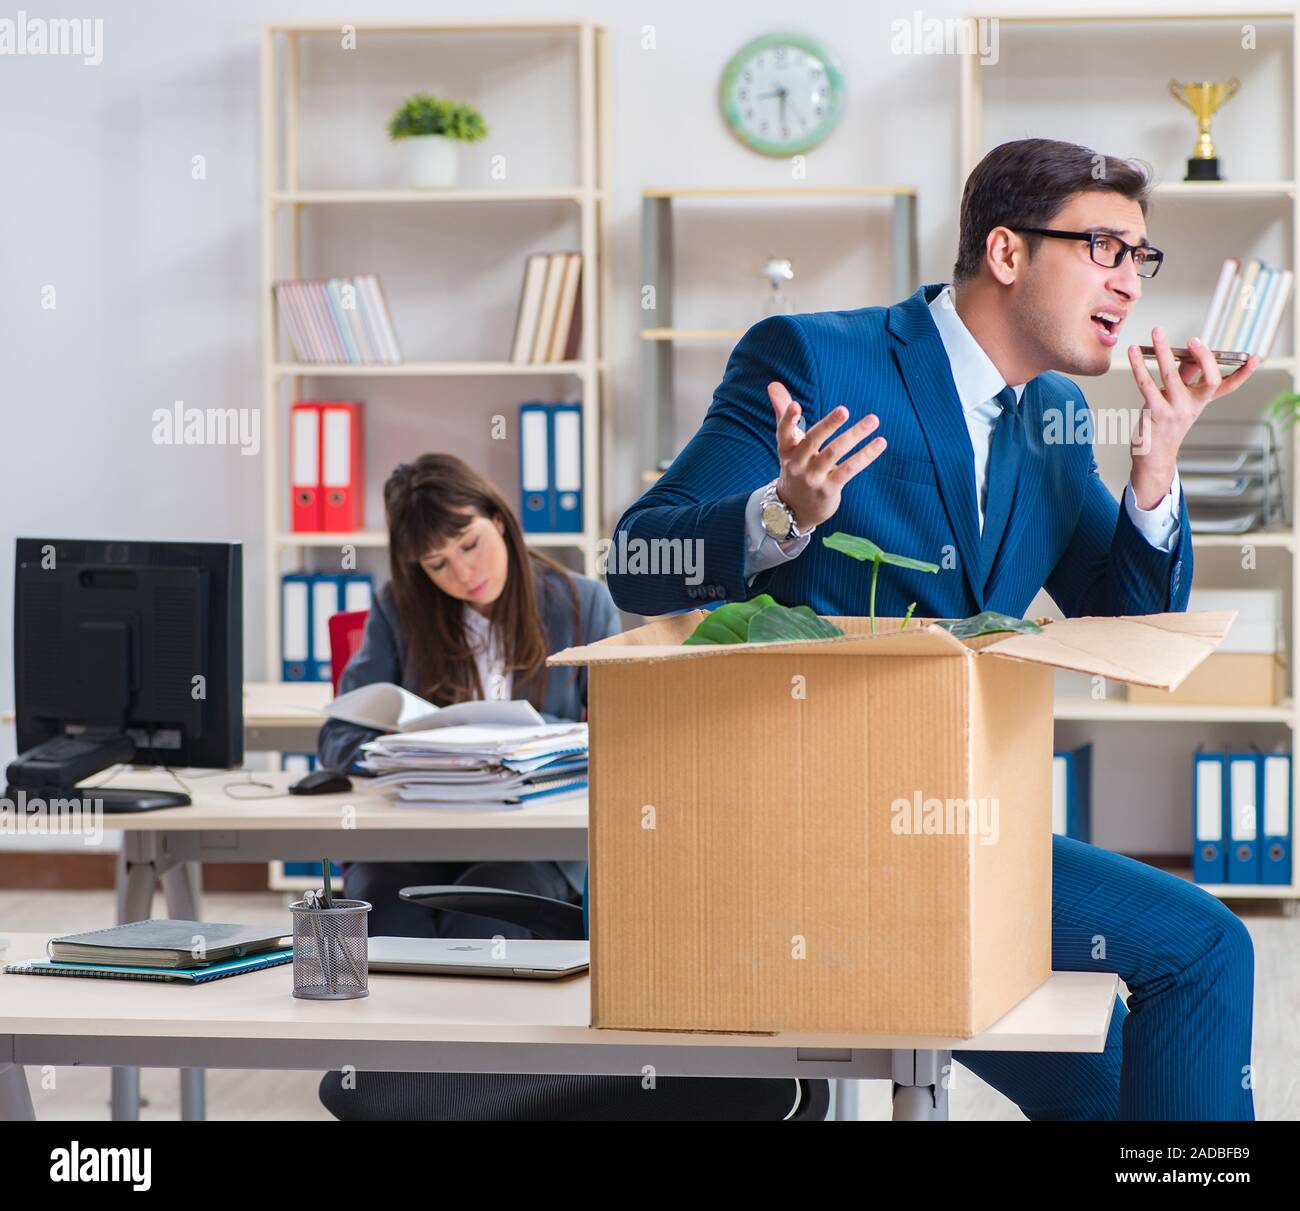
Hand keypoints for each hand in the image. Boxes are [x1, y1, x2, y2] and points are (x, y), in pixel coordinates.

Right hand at [768, 380, 885, 529]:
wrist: (794, 510)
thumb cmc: (796, 468)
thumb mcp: (787, 444)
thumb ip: (783, 413)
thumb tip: (774, 384)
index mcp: (787, 449)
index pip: (784, 432)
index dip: (789, 419)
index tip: (795, 405)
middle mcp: (797, 463)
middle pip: (812, 441)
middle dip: (828, 425)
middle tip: (844, 410)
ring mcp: (813, 478)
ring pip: (834, 453)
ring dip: (854, 435)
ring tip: (872, 420)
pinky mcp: (828, 489)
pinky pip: (849, 469)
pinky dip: (865, 455)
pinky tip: (880, 443)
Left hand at [1126, 327, 1259, 507]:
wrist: (1153, 457)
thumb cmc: (1164, 425)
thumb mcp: (1179, 401)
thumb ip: (1184, 378)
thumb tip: (1187, 355)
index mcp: (1202, 402)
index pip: (1228, 387)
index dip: (1243, 374)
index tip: (1254, 359)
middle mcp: (1193, 406)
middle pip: (1209, 379)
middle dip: (1204, 357)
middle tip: (1194, 339)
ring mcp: (1176, 410)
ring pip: (1172, 376)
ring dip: (1163, 351)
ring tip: (1158, 331)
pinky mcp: (1156, 413)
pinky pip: (1147, 384)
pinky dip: (1139, 366)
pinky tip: (1133, 352)